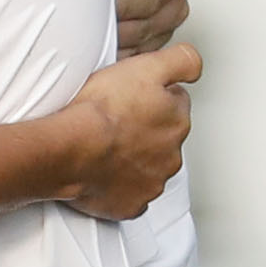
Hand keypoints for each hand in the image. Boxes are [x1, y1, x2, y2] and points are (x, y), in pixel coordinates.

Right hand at [61, 44, 200, 219]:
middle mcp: (171, 155)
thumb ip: (182, 61)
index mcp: (177, 121)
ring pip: (148, 167)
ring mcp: (152, 182)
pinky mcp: (131, 205)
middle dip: (145, 130)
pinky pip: (130, 196)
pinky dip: (119, 187)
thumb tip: (195, 65)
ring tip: (104, 148)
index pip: (175, 103)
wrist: (70, 150)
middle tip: (116, 122)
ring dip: (132, 159)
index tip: (133, 96)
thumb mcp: (147, 66)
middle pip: (163, 138)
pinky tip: (102, 174)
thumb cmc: (101, 111)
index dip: (153, 96)